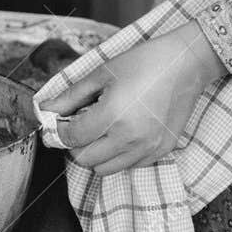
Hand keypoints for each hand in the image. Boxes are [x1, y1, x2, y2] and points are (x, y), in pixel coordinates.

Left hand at [45, 22, 226, 174]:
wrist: (186, 63)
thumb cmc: (144, 62)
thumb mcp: (102, 73)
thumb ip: (71, 95)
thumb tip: (45, 109)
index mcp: (112, 115)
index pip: (72, 138)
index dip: (60, 130)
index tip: (61, 121)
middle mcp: (129, 138)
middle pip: (85, 159)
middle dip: (76, 144)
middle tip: (81, 124)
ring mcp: (148, 148)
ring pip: (105, 169)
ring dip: (97, 153)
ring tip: (103, 129)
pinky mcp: (161, 151)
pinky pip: (130, 166)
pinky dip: (120, 155)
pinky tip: (124, 133)